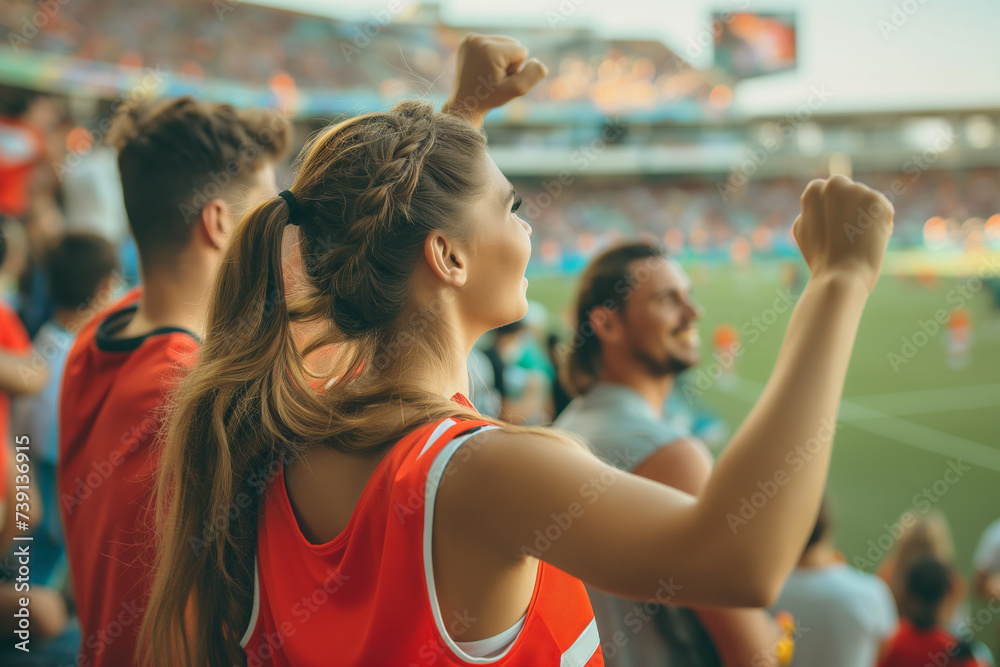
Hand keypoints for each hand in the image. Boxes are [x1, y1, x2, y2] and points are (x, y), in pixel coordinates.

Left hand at [442, 34, 546, 127]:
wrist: (465, 101)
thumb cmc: (490, 98)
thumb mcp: (516, 90)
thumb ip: (533, 75)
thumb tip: (537, 61)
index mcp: (491, 50)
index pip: (522, 51)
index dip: (516, 69)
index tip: (499, 79)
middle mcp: (478, 39)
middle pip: (513, 44)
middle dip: (509, 62)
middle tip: (493, 77)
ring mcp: (471, 38)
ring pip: (504, 43)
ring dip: (501, 58)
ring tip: (488, 72)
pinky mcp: (468, 40)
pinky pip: (492, 42)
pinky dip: (492, 54)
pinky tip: (482, 66)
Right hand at [792, 175, 893, 291]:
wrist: (841, 274)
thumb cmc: (820, 257)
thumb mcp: (804, 227)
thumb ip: (812, 210)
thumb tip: (822, 202)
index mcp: (814, 190)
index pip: (828, 190)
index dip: (832, 211)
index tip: (832, 229)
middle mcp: (835, 184)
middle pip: (849, 192)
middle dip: (851, 208)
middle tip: (847, 234)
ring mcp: (858, 191)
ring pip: (867, 202)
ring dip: (866, 218)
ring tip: (857, 241)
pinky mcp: (879, 201)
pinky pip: (883, 212)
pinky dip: (881, 226)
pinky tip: (870, 241)